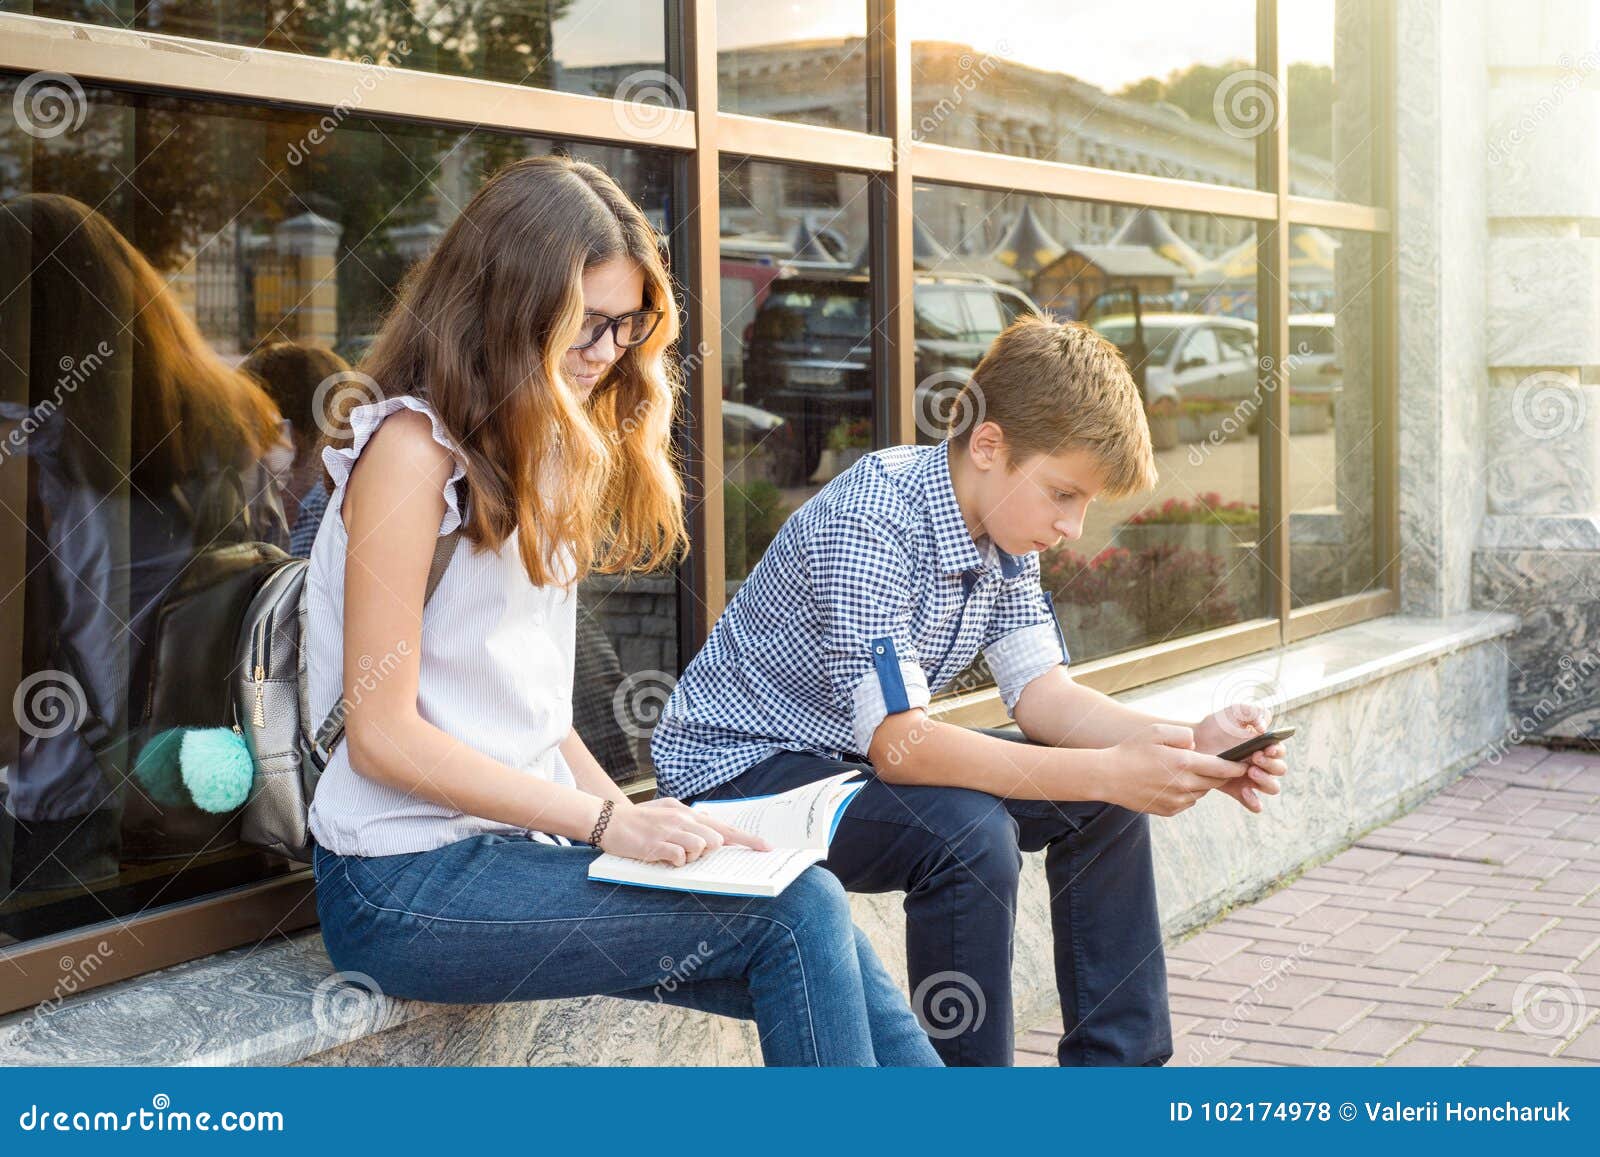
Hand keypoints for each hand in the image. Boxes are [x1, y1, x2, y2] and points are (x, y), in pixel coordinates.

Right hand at [598, 797, 769, 865]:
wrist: (610, 820)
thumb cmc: (641, 820)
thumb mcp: (669, 814)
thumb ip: (691, 822)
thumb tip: (713, 834)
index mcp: (687, 813)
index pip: (724, 827)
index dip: (747, 838)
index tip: (766, 848)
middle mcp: (682, 819)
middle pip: (716, 839)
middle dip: (710, 851)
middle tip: (690, 852)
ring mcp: (670, 831)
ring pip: (701, 847)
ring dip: (691, 857)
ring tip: (673, 853)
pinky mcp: (657, 845)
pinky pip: (680, 857)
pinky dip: (676, 861)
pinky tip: (662, 857)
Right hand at [1104, 723, 1249, 816]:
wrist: (1107, 776)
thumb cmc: (1131, 750)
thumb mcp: (1156, 731)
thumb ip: (1182, 734)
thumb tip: (1196, 745)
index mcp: (1184, 763)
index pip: (1222, 768)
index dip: (1237, 767)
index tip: (1245, 765)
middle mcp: (1184, 784)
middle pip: (1215, 781)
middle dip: (1219, 773)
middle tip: (1217, 765)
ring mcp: (1177, 800)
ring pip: (1201, 791)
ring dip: (1200, 782)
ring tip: (1184, 771)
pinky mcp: (1169, 810)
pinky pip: (1187, 801)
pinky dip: (1186, 793)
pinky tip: (1170, 782)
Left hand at [1193, 704, 1287, 813]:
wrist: (1194, 740)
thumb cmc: (1218, 724)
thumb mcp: (1235, 711)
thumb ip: (1254, 712)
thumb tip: (1264, 727)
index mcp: (1264, 745)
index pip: (1279, 751)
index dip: (1277, 751)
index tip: (1266, 748)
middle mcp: (1262, 763)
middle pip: (1279, 769)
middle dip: (1271, 765)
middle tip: (1254, 758)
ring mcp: (1251, 778)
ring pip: (1272, 787)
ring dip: (1266, 781)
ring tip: (1250, 772)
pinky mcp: (1238, 789)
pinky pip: (1254, 803)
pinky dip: (1254, 802)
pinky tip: (1245, 792)